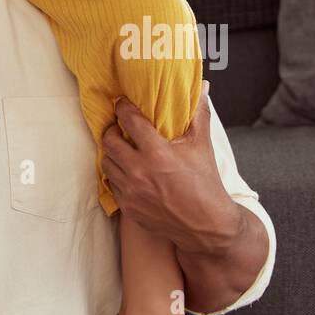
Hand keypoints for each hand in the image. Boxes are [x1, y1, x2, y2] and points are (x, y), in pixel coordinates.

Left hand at [100, 83, 237, 249]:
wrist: (207, 228)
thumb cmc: (205, 185)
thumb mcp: (202, 146)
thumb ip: (198, 113)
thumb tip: (202, 86)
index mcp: (157, 153)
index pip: (128, 120)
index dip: (123, 107)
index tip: (122, 103)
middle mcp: (140, 172)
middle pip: (109, 140)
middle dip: (112, 130)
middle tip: (119, 127)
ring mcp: (132, 192)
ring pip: (107, 162)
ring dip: (112, 152)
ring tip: (122, 147)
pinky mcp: (128, 208)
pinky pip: (112, 184)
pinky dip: (116, 174)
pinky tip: (127, 169)